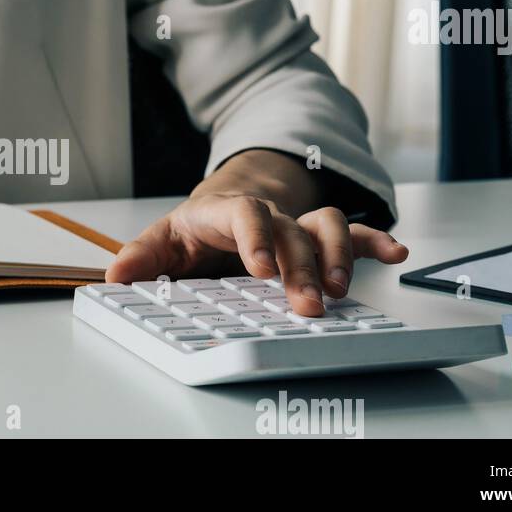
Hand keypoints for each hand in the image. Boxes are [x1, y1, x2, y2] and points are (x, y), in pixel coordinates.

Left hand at [106, 151, 407, 316]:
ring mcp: (296, 224)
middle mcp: (268, 215)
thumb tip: (114, 275)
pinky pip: (352, 234)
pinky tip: (397, 253)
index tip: (262, 269)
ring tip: (343, 289)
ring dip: (339, 256)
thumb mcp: (163, 239)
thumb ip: (141, 257)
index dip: (256, 238)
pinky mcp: (317, 238)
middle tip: (309, 305)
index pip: (244, 214)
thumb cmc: (195, 229)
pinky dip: (376, 241)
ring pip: (325, 227)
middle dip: (302, 268)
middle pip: (291, 231)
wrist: (223, 206)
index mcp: (227, 212)